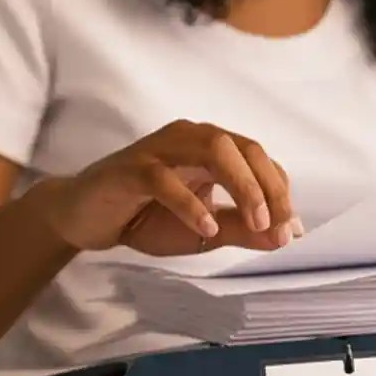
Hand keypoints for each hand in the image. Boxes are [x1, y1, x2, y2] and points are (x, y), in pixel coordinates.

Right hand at [32, 120, 302, 256]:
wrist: (85, 219)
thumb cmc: (147, 217)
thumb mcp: (205, 230)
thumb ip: (243, 230)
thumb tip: (286, 237)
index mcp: (214, 149)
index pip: (260, 160)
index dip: (280, 192)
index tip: (290, 229)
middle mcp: (191, 138)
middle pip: (243, 148)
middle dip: (268, 186)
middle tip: (276, 224)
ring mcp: (161, 149)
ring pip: (213, 150)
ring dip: (241, 185)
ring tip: (254, 222)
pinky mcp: (131, 168)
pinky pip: (165, 178)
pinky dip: (190, 203)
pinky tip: (206, 226)